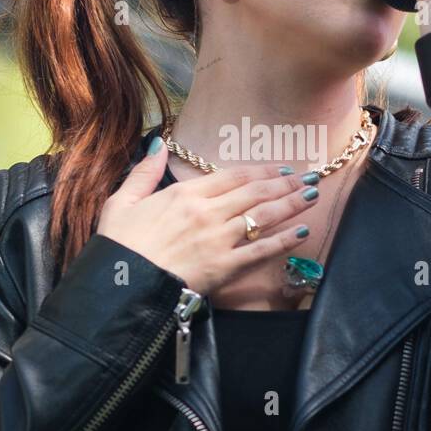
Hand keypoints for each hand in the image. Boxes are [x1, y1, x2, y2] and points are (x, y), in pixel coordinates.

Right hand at [94, 140, 320, 293]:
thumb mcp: (122, 202)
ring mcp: (219, 239)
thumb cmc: (118, 247)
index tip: (279, 169)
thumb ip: (144, 173)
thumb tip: (157, 144)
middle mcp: (207, 212)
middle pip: (255, 192)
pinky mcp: (225, 267)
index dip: (260, 171)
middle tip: (308, 178)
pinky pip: (262, 250)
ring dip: (291, 204)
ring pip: (264, 216)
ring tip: (312, 196)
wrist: (120, 286)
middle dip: (285, 184)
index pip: (232, 176)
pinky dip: (284, 240)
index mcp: (184, 194)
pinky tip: (301, 232)